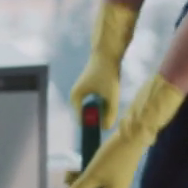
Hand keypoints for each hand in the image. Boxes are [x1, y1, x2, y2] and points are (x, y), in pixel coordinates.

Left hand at [64, 73, 184, 187]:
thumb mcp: (92, 175)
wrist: (130, 137)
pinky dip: (88, 175)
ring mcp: (117, 179)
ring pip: (97, 187)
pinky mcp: (115, 169)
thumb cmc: (113, 160)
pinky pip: (99, 177)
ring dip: (83, 184)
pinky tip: (77, 168)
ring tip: (68, 176)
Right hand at [70, 3, 137, 127]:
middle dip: (98, 121)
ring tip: (111, 105)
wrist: (107, 54)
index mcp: (76, 98)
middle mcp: (77, 97)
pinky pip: (97, 106)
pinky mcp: (92, 91)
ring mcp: (84, 94)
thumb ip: (110, 112)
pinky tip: (112, 100)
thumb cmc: (107, 73)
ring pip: (94, 111)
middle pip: (87, 117)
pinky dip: (105, 107)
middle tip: (110, 120)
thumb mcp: (111, 95)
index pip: (81, 121)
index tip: (103, 133)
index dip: (91, 129)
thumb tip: (107, 128)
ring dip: (103, 113)